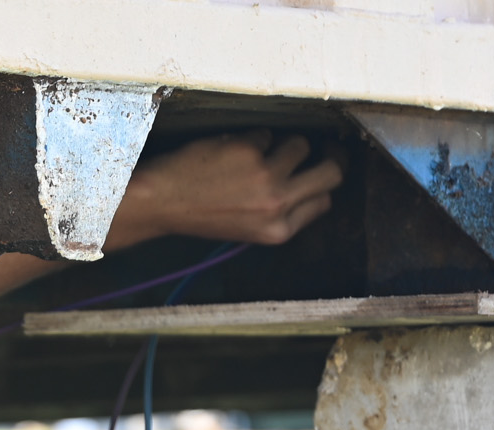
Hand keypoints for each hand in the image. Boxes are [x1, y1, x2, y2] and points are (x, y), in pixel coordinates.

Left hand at [107, 131, 342, 251]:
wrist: (162, 201)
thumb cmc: (201, 213)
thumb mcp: (248, 228)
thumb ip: (282, 211)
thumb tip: (315, 184)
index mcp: (278, 231)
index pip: (324, 201)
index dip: (321, 183)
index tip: (319, 168)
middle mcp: (277, 205)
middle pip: (331, 172)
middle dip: (330, 156)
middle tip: (319, 147)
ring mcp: (266, 175)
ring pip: (299, 145)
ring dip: (281, 144)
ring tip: (253, 155)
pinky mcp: (249, 149)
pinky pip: (265, 133)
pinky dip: (249, 138)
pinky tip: (226, 154)